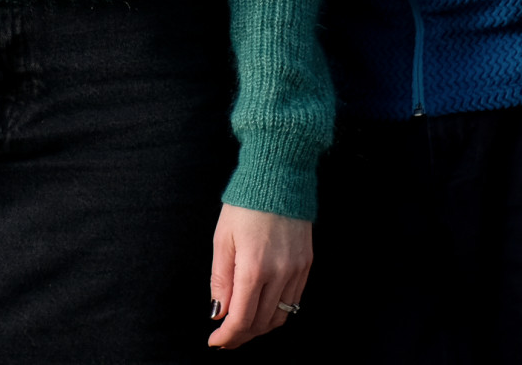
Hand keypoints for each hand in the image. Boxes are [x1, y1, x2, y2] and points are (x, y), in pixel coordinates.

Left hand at [207, 205, 311, 347]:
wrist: (277, 178)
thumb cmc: (244, 206)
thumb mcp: (222, 240)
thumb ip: (220, 280)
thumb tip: (218, 312)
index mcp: (254, 268)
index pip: (242, 318)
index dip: (227, 335)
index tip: (215, 341)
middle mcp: (279, 274)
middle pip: (261, 322)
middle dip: (240, 335)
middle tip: (225, 337)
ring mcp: (296, 271)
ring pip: (280, 316)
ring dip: (259, 327)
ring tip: (242, 326)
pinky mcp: (306, 266)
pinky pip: (293, 301)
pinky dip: (276, 312)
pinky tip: (262, 309)